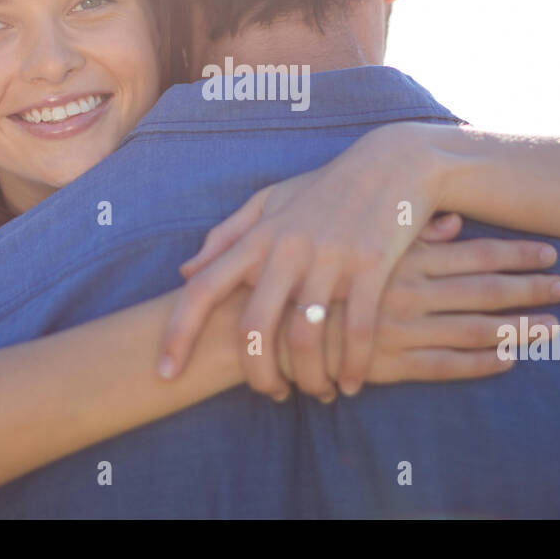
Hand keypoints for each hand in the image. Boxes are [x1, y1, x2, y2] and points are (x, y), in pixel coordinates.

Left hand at [157, 122, 456, 399]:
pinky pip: (357, 329)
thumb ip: (227, 236)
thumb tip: (185, 271)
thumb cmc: (327, 187)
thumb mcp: (271, 201)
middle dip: (257, 374)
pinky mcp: (371, 265)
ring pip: (304, 337)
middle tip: (270, 394)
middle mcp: (287, 248)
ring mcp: (329, 257)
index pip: (203, 289)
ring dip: (309, 377)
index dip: (178, 333)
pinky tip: (353, 383)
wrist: (395, 163)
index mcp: (258, 236)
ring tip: (317, 391)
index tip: (164, 372)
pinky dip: (354, 365)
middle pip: (253, 327)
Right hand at [270, 222, 559, 393]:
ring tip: (556, 324)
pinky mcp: (390, 362)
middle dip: (529, 285)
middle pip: (483, 287)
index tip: (548, 248)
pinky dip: (481, 364)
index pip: (472, 251)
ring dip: (517, 325)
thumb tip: (452, 221)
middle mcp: (408, 288)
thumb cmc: (302, 273)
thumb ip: (405, 232)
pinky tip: (511, 361)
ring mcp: (402, 326)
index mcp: (400, 255)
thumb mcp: (356, 236)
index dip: (513, 251)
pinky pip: (446, 366)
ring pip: (474, 326)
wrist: (260, 323)